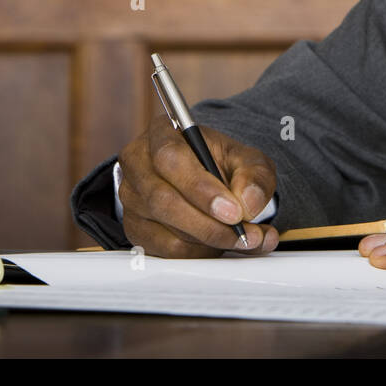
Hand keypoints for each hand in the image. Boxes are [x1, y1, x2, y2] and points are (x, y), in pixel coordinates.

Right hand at [118, 113, 279, 257]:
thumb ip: (254, 175)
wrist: (203, 175)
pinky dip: (199, 252)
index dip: (201, 189)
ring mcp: (131, 198)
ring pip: (166, 231)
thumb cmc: (217, 161)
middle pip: (163, 200)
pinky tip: (220, 243)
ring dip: (210, 241)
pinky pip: (167, 251)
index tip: (233, 210)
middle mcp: (138, 164)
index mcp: (161, 133)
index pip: (170, 159)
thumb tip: (248, 202)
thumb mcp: (244, 158)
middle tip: (244, 234)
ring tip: (243, 239)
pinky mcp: (135, 228)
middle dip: (210, 224)